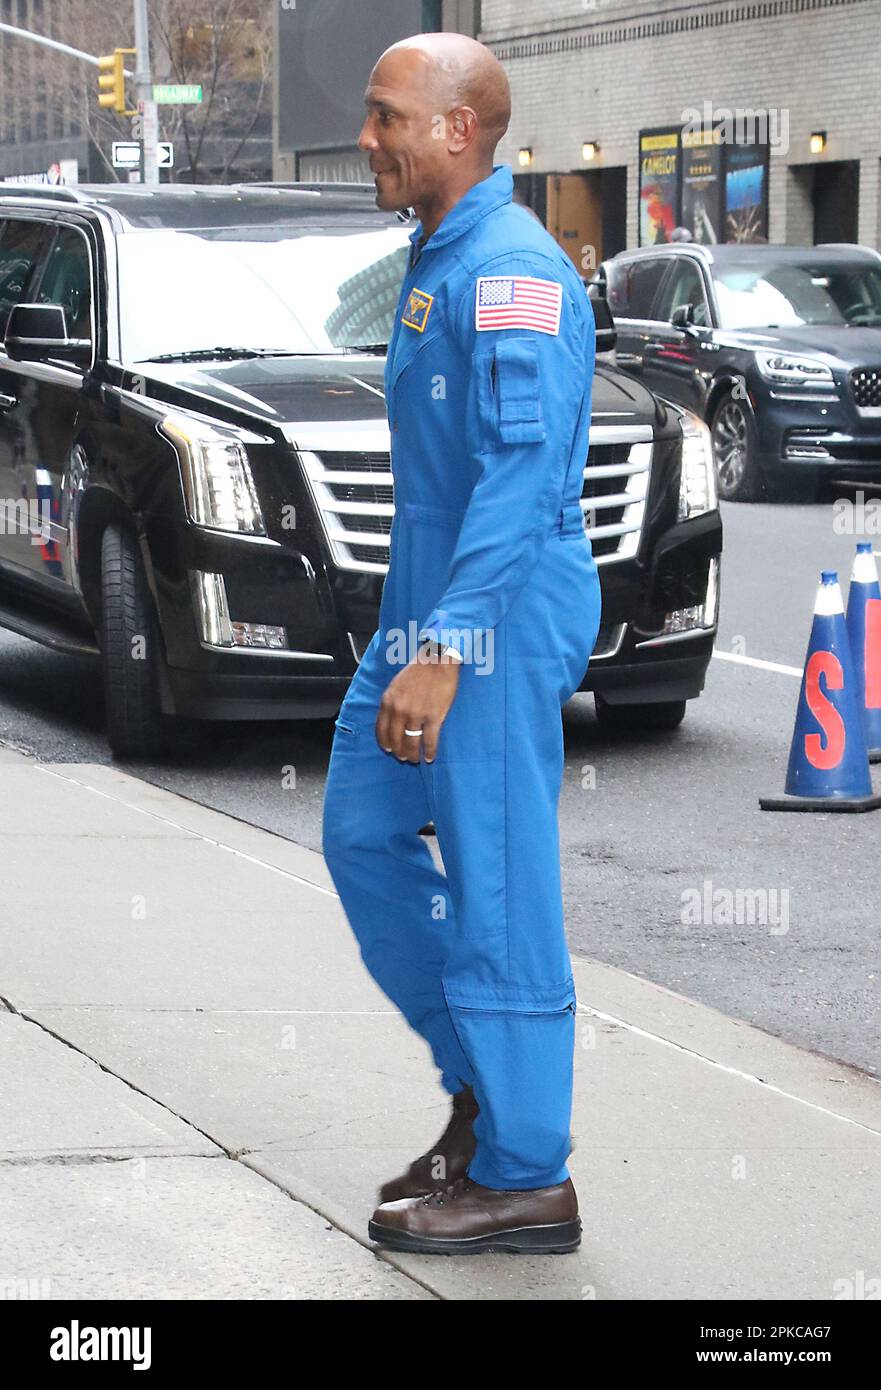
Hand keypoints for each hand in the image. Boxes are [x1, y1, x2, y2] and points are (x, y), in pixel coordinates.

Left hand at [376, 644, 460, 762]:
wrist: (437, 661)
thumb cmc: (418, 671)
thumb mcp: (396, 685)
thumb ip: (391, 703)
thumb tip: (391, 721)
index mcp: (388, 701)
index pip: (382, 730)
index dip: (385, 743)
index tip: (389, 750)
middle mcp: (399, 710)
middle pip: (396, 740)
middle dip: (399, 752)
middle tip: (404, 757)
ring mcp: (416, 714)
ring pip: (411, 743)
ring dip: (413, 755)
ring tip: (416, 759)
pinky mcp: (434, 717)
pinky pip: (429, 741)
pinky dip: (430, 752)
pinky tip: (431, 757)